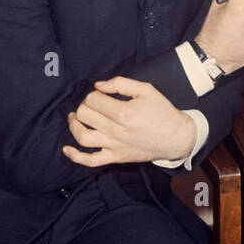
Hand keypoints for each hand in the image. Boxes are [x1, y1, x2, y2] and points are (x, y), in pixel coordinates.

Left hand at [63, 77, 195, 165]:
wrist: (176, 138)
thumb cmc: (162, 112)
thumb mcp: (146, 90)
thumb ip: (120, 83)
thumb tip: (98, 85)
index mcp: (124, 112)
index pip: (93, 100)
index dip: (94, 94)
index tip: (102, 94)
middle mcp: (116, 130)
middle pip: (85, 115)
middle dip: (84, 105)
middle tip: (92, 104)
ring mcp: (114, 146)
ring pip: (82, 136)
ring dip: (74, 125)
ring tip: (75, 118)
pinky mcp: (115, 158)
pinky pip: (91, 161)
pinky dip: (75, 156)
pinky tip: (67, 149)